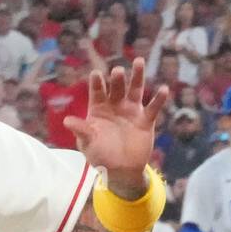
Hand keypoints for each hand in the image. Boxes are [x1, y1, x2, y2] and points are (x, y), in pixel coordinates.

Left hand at [65, 58, 169, 192]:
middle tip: (117, 71)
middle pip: (117, 88)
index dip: (97, 83)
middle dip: (117, 79)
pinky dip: (158, 99)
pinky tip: (164, 89)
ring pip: (135, 90)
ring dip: (137, 76)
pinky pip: (153, 108)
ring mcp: (131, 111)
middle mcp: (115, 106)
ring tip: (138, 61)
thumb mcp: (88, 143)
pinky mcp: (145, 121)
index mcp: (99, 109)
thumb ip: (81, 130)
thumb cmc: (100, 155)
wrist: (120, 170)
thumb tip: (67, 121)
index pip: (97, 92)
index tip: (96, 74)